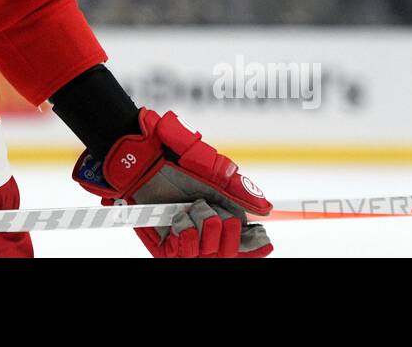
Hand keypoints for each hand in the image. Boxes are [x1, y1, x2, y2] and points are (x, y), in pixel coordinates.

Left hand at [72, 107, 272, 257]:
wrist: (145, 157)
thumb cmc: (176, 160)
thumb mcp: (214, 173)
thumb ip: (239, 192)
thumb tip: (267, 208)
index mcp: (222, 214)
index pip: (246, 243)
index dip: (254, 245)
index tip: (260, 238)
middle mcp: (206, 231)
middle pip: (231, 252)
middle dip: (226, 229)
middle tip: (212, 208)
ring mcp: (186, 238)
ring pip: (210, 254)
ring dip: (205, 226)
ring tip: (193, 208)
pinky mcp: (165, 245)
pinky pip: (185, 254)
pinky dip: (187, 235)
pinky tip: (181, 219)